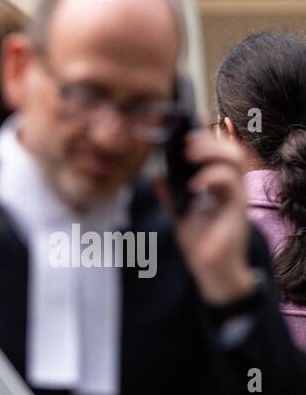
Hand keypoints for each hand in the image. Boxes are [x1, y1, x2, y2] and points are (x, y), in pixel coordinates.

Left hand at [155, 128, 256, 305]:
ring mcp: (236, 197)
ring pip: (235, 161)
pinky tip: (193, 184)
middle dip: (210, 141)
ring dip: (212, 152)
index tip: (190, 123)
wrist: (212, 271)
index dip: (207, 136)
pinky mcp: (237, 210)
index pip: (218, 153)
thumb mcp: (180, 215)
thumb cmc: (202, 244)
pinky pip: (230, 185)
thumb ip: (171, 196)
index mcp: (220, 185)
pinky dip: (211, 178)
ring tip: (191, 154)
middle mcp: (232, 187)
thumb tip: (156, 176)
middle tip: (188, 141)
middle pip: (231, 150)